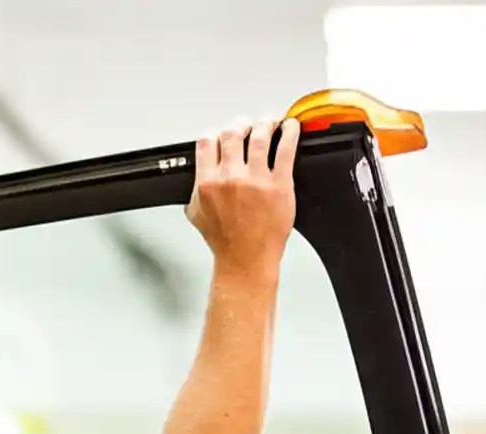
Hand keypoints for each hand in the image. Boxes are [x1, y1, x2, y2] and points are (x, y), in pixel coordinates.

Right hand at [186, 116, 298, 273]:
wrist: (246, 259)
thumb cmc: (225, 242)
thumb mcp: (196, 215)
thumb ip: (195, 191)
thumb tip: (197, 178)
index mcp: (208, 183)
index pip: (208, 142)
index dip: (215, 133)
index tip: (222, 133)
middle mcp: (231, 178)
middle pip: (233, 133)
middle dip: (240, 125)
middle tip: (247, 125)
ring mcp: (256, 180)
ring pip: (259, 135)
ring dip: (264, 123)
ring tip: (269, 122)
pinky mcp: (279, 184)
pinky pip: (285, 149)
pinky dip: (289, 133)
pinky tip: (290, 127)